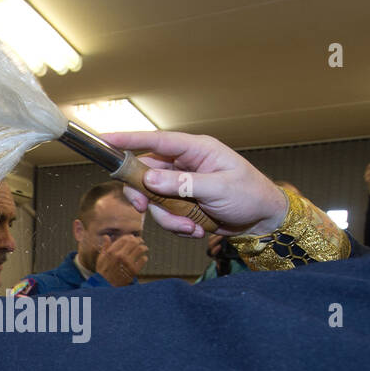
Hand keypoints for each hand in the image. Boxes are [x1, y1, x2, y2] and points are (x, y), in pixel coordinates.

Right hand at [95, 234, 147, 286]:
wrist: (106, 286)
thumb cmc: (103, 272)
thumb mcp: (101, 258)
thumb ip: (105, 247)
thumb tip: (106, 236)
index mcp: (112, 251)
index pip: (125, 239)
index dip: (130, 237)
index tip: (133, 237)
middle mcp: (120, 256)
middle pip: (133, 242)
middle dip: (138, 240)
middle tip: (141, 241)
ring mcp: (127, 263)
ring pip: (140, 249)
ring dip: (144, 247)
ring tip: (144, 248)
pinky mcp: (133, 271)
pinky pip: (143, 260)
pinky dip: (144, 258)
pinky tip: (143, 258)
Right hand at [100, 131, 288, 237]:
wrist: (264, 221)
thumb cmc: (250, 195)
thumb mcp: (219, 189)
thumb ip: (183, 183)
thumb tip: (150, 178)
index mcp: (197, 150)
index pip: (157, 141)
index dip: (129, 140)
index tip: (104, 140)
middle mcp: (186, 165)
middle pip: (146, 173)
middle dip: (143, 194)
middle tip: (140, 208)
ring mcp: (183, 186)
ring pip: (154, 200)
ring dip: (168, 218)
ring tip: (190, 227)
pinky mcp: (184, 205)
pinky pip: (166, 215)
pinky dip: (178, 226)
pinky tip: (196, 230)